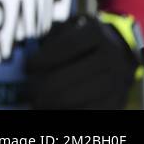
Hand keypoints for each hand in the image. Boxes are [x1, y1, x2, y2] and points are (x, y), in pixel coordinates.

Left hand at [25, 13, 143, 108]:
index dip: (45, 57)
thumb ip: (48, 42)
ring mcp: (119, 79)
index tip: (27, 67)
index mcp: (96, 33)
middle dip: (47, 85)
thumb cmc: (78, 43)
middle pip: (76, 73)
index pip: (69, 45)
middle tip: (27, 91)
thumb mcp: (65, 31)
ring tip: (37, 103)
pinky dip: (73, 111)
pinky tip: (56, 110)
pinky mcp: (119, 100)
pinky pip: (96, 109)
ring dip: (58, 102)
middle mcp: (112, 55)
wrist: (118, 55)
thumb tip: (24, 62)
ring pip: (87, 95)